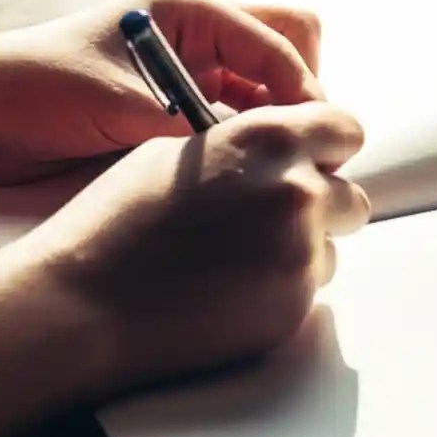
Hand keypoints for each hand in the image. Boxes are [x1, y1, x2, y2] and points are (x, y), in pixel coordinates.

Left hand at [0, 0, 324, 182]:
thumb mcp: (126, 106)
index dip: (305, 91)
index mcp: (188, 13)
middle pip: (286, 54)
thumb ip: (198, 128)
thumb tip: (261, 156)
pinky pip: (231, 127)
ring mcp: (186, 79)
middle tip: (296, 150)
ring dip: (273, 128)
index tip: (315, 139)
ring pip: (264, 96)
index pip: (279, 42)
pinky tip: (239, 183)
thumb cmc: (37, 89)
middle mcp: (196, 40)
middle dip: (301, 99)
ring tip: (272, 172)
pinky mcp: (172, 117)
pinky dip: (243, 149)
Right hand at [15, 101, 370, 388]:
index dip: (329, 146)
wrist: (85, 303)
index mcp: (268, 141)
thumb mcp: (178, 151)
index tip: (318, 160)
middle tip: (272, 218)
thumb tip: (279, 150)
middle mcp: (296, 192)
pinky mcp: (292, 307)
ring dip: (301, 251)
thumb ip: (244, 145)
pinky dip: (278, 289)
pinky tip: (225, 289)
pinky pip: (307, 291)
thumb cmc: (117, 223)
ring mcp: (299, 254)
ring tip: (235, 259)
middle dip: (322, 206)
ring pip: (330, 248)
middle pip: (352, 196)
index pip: (346, 129)